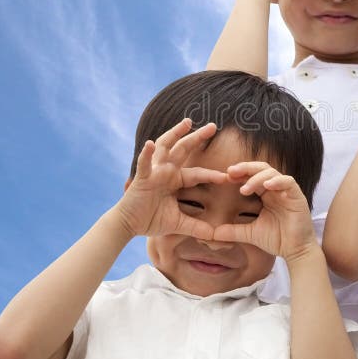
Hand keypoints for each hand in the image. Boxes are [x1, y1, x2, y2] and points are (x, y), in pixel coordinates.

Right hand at [114, 119, 225, 239]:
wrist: (128, 225)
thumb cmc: (151, 219)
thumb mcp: (178, 224)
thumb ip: (196, 227)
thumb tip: (216, 236)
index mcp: (176, 179)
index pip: (198, 173)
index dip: (213, 175)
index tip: (229, 176)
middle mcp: (166, 171)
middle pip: (184, 149)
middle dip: (198, 137)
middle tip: (214, 126)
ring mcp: (154, 172)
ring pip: (165, 147)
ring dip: (175, 133)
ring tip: (188, 122)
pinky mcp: (141, 178)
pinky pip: (144, 164)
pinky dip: (146, 154)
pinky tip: (150, 143)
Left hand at [212, 162, 315, 261]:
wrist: (295, 251)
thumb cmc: (277, 239)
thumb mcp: (250, 234)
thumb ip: (233, 231)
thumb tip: (213, 234)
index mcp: (266, 194)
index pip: (251, 176)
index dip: (239, 174)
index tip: (225, 176)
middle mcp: (276, 189)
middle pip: (261, 169)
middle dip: (245, 168)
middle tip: (230, 172)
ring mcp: (287, 191)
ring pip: (272, 173)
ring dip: (257, 178)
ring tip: (244, 189)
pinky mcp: (298, 196)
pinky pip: (288, 182)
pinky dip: (277, 181)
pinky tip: (266, 186)